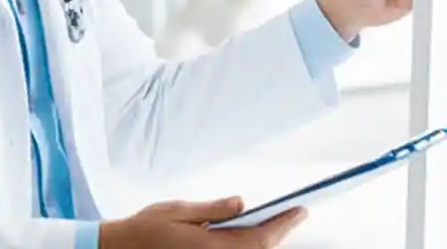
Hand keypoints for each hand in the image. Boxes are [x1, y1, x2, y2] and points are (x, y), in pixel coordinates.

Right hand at [99, 196, 305, 248]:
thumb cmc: (145, 229)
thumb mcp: (179, 211)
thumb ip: (213, 209)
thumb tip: (241, 203)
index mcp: (212, 247)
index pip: (260, 238)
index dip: (283, 225)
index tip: (301, 210)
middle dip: (278, 233)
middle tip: (295, 214)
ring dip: (264, 241)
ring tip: (277, 223)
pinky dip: (248, 247)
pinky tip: (251, 235)